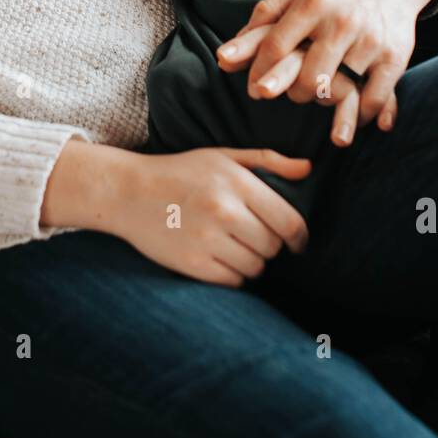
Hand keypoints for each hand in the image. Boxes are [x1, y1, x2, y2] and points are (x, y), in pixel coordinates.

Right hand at [41, 140, 309, 286]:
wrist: (128, 192)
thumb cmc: (181, 172)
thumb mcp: (223, 156)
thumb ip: (268, 161)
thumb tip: (308, 169)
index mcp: (238, 184)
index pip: (289, 222)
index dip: (299, 237)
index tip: (296, 242)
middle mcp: (225, 212)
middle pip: (272, 247)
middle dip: (269, 245)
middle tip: (252, 237)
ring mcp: (208, 240)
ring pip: (255, 267)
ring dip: (251, 261)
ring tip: (234, 247)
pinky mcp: (192, 264)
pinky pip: (232, 281)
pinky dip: (232, 275)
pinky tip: (219, 258)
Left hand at [216, 0, 437, 140]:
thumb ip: (261, 20)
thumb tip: (225, 58)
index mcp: (312, 1)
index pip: (275, 46)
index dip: (259, 73)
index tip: (254, 88)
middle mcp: (341, 20)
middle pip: (304, 77)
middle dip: (291, 92)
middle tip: (292, 92)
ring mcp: (370, 40)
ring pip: (334, 91)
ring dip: (322, 101)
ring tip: (318, 97)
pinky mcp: (395, 57)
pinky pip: (372, 99)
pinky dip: (359, 115)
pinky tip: (352, 115)